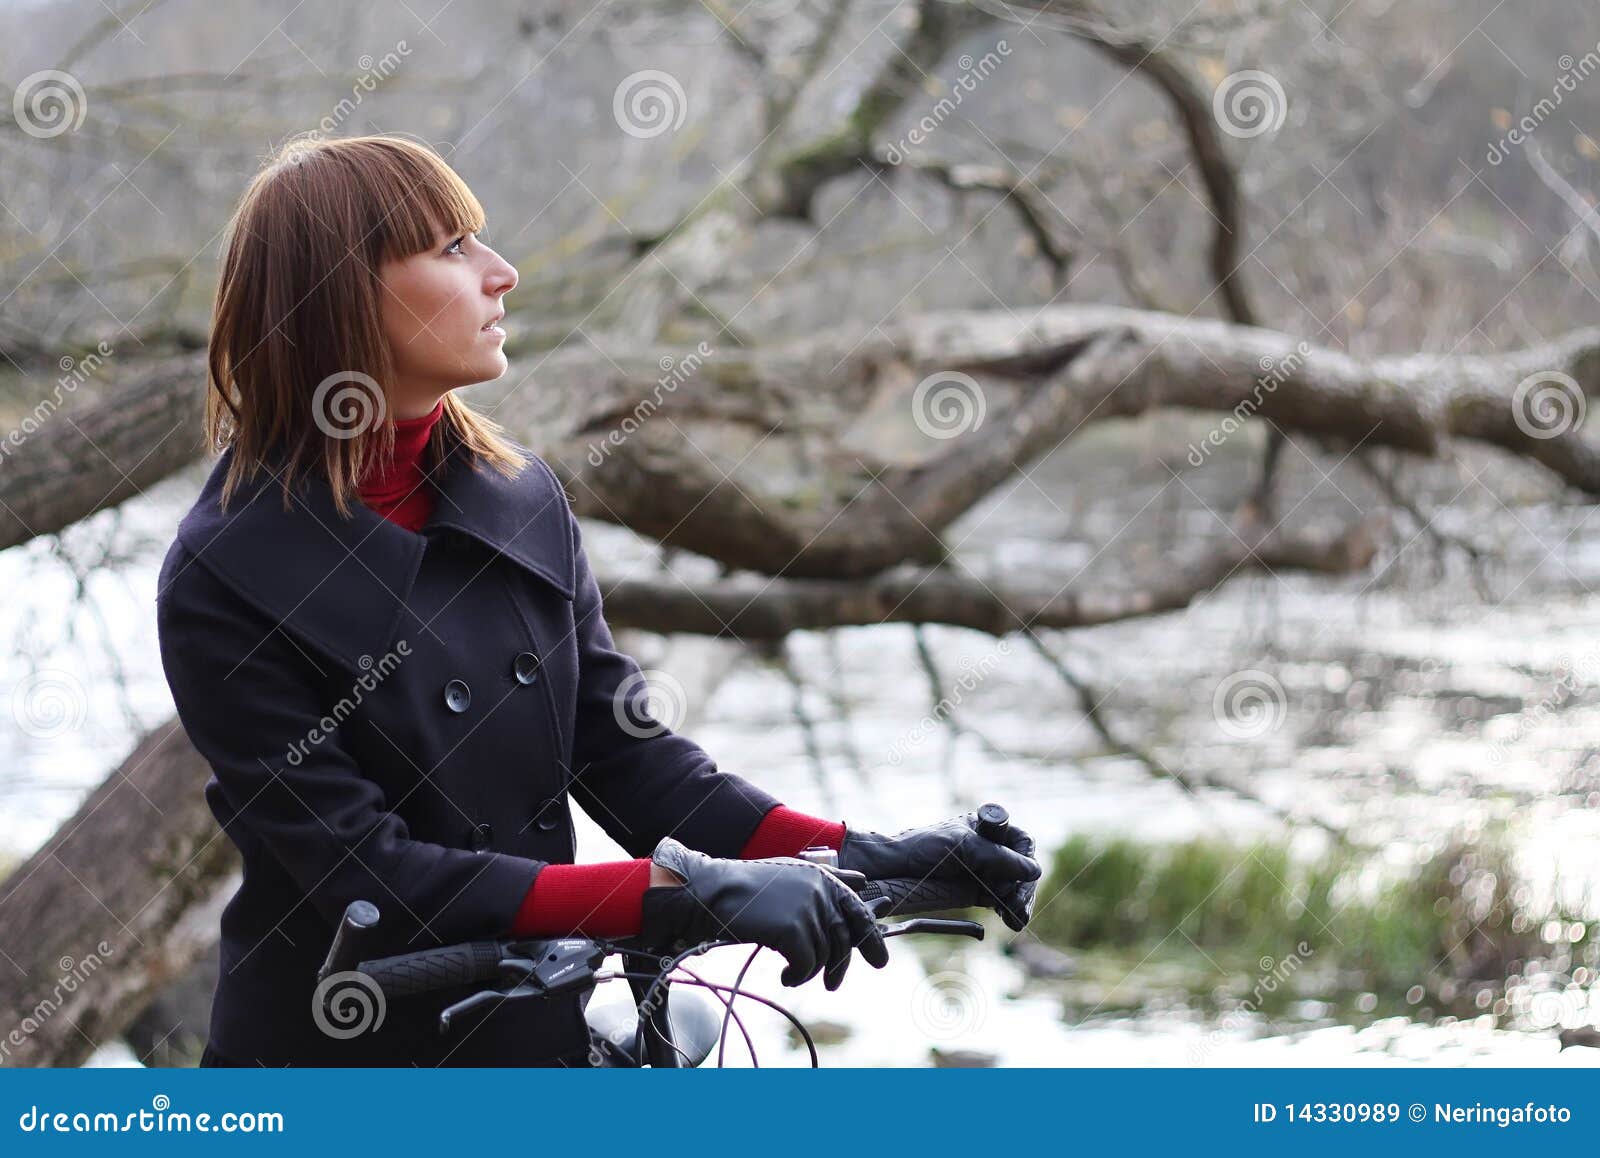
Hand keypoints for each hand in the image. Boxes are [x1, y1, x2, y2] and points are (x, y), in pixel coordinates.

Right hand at [639, 837, 888, 988]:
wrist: (711, 892)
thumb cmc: (749, 887)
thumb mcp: (793, 874)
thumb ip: (831, 878)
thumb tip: (864, 881)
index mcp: (823, 878)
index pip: (858, 913)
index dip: (872, 939)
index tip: (880, 962)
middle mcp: (821, 891)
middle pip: (844, 940)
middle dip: (841, 966)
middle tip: (833, 984)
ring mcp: (808, 909)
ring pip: (824, 956)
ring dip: (809, 970)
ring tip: (791, 971)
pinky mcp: (792, 930)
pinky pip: (806, 965)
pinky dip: (797, 976)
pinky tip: (784, 976)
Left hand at [837, 808, 1040, 931]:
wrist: (890, 869)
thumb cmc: (921, 848)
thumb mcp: (962, 848)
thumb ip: (997, 857)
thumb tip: (1035, 870)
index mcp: (986, 827)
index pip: (1021, 842)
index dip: (1025, 860)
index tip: (1023, 878)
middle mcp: (988, 847)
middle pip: (1021, 868)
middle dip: (1023, 888)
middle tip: (1018, 906)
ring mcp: (982, 869)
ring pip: (1013, 886)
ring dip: (1020, 902)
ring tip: (1017, 919)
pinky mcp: (975, 890)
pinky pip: (1000, 900)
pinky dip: (1009, 910)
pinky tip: (1014, 921)